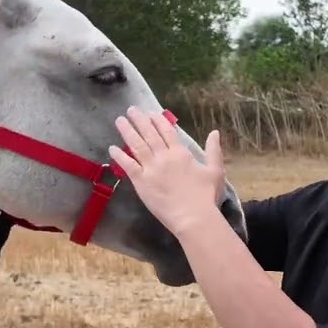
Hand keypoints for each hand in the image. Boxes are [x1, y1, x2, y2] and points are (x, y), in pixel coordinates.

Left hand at [109, 106, 225, 237]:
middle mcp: (164, 157)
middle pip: (149, 134)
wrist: (193, 217)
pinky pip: (128, 166)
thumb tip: (215, 132)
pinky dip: (120, 156)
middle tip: (131, 109)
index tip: (151, 112)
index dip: (158, 120)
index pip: (167, 131)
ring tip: (119, 120)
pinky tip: (112, 148)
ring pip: (136, 145)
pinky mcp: (141, 182)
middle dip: (139, 120)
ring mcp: (151, 169)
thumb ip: (214, 150)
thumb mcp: (215, 171)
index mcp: (181, 153)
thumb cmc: (206, 196)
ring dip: (127, 131)